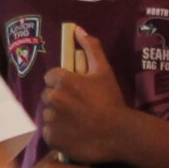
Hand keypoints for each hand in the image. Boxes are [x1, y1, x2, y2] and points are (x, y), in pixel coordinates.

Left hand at [38, 31, 135, 164]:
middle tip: (78, 106)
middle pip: (48, 95)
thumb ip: (91, 48)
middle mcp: (52, 98)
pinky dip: (58, 133)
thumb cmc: (111, 101)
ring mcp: (50, 119)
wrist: (120, 134)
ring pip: (48, 114)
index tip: (76, 90)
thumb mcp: (104, 71)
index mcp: (62, 80)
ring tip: (77, 121)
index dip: (62, 82)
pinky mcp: (51, 137)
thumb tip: (78, 30)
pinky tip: (73, 133)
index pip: (51, 77)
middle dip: (60, 99)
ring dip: (59, 116)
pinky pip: (49, 132)